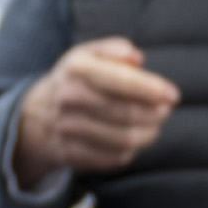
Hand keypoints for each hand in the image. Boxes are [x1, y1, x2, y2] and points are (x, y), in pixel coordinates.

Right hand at [9, 37, 178, 183]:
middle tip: (164, 110)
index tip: (173, 95)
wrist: (35, 116)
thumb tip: (137, 58)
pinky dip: (131, 150)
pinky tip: (132, 139)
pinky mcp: (71, 155)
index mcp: (76, 68)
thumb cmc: (75, 80)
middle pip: (127, 114)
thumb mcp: (88, 55)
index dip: (152, 89)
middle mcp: (68, 98)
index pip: (121, 81)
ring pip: (124, 140)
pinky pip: (114, 158)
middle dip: (155, 114)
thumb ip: (114, 49)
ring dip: (148, 134)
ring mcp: (67, 129)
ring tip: (153, 125)